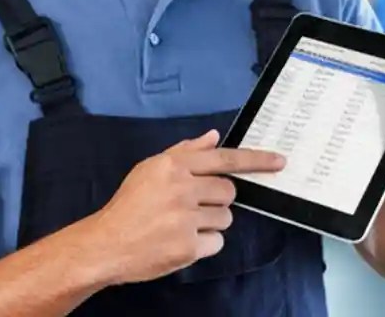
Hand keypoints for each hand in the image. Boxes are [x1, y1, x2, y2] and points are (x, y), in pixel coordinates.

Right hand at [91, 130, 285, 285]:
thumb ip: (184, 152)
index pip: (224, 159)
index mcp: (173, 167)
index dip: (255, 160)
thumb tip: (213, 137)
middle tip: (192, 206)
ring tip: (182, 225)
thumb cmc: (128, 205)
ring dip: (210, 222)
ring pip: (225, 217)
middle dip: (216, 199)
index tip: (278, 161)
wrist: (106, 244)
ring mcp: (186, 220)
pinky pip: (217, 242)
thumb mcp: (150, 169)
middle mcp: (182, 190)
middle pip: (228, 191)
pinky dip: (204, 244)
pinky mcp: (188, 247)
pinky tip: (182, 241)